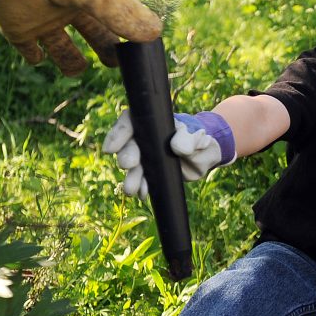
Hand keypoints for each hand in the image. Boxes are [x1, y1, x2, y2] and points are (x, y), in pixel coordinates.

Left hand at [0, 0, 160, 75]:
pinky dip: (33, 56)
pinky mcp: (17, 27)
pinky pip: (26, 46)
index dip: (127, 32)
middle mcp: (67, 6)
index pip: (114, 16)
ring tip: (76, 71)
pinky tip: (39, 60)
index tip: (141, 49)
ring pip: (60, 44)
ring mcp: (42, 17)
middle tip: (116, 63)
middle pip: (91, 32)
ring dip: (69, 59)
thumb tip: (155, 33)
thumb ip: (122, 12)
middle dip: (104, 47)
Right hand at [103, 110, 235, 198]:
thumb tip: (177, 146)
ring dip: (131, 177)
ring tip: (132, 189)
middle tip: (128, 165)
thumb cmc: (200, 140)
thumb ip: (189, 139)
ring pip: (133, 166)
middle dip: (126, 156)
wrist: (205, 157)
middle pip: (129, 145)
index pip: (131, 122)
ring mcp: (147, 156)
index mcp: (154, 123)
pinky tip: (143, 193)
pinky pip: (142, 180)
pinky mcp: (151, 172)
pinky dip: (141, 187)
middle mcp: (146, 139)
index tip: (111, 148)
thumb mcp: (198, 137)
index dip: (118, 133)